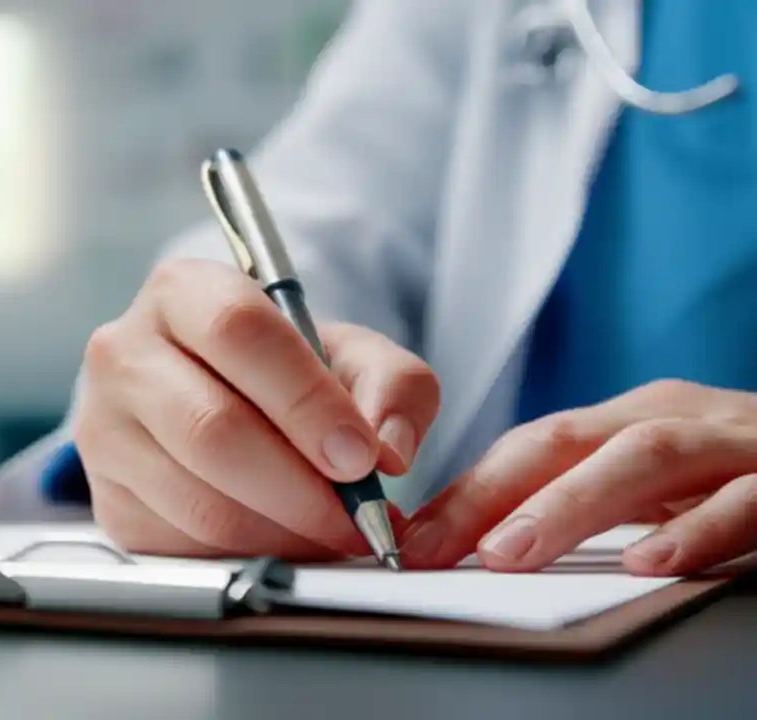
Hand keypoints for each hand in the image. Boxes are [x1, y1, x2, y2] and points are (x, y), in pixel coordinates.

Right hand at [75, 258, 439, 558]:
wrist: (205, 396)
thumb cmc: (278, 372)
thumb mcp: (347, 353)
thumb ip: (393, 385)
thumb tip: (390, 450)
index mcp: (181, 293)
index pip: (238, 333)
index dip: (306, 401)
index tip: (361, 457)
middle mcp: (124, 355)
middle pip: (212, 430)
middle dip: (301, 490)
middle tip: (356, 520)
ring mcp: (103, 431)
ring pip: (199, 502)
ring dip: (282, 535)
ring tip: (330, 536)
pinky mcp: (106, 500)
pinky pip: (183, 546)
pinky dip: (248, 558)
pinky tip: (281, 542)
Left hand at [402, 380, 756, 574]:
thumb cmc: (738, 473)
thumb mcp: (653, 479)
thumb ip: (586, 497)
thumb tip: (484, 540)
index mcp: (629, 419)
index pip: (528, 448)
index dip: (464, 491)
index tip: (408, 540)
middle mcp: (672, 419)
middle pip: (564, 442)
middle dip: (491, 494)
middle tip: (436, 547)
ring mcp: (732, 444)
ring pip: (642, 459)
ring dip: (569, 506)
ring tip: (513, 552)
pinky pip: (744, 500)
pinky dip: (697, 530)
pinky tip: (652, 562)